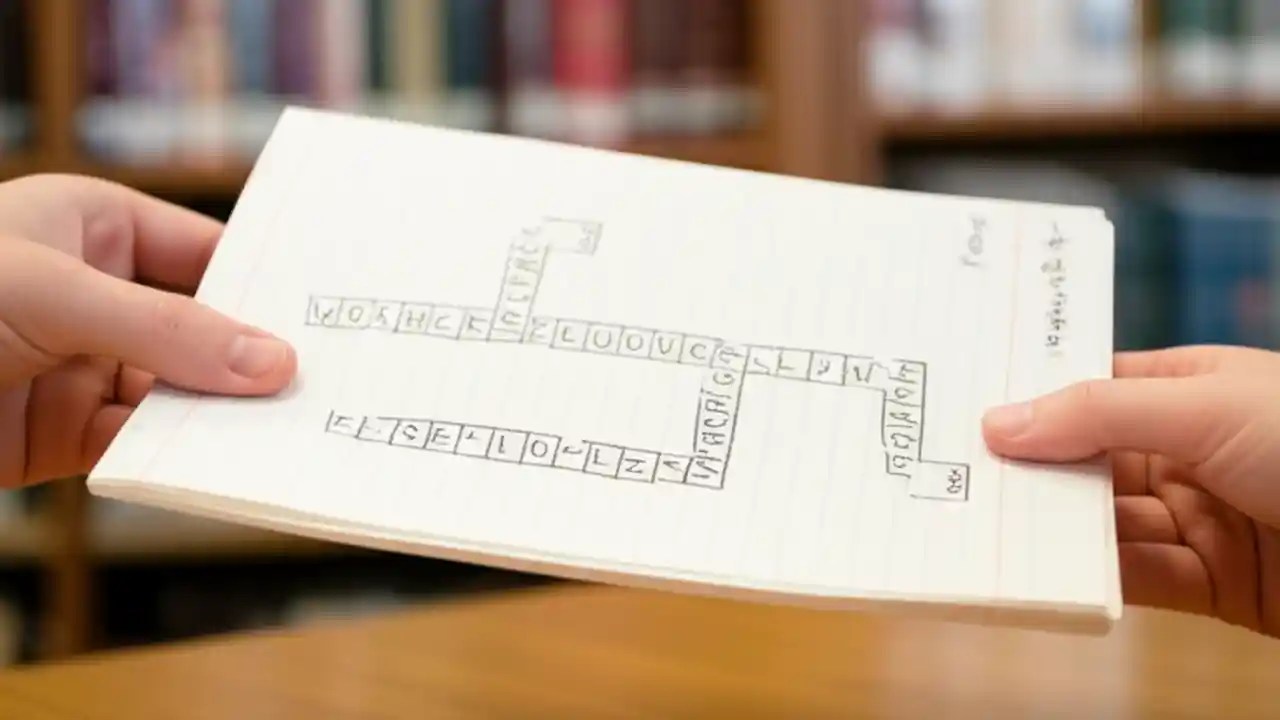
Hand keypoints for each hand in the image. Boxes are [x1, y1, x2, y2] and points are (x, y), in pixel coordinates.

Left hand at [0, 174, 295, 487]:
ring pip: (176, 393)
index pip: (202, 251)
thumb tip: (271, 362)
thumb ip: (165, 328)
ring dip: (220, 415)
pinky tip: (219, 463)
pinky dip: (174, 458)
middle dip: (252, 358)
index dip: (260, 283)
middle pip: (201, 330)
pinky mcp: (62, 433)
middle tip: (322, 381)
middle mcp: (96, 296)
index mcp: (93, 229)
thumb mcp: (54, 294)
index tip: (324, 317)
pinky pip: (137, 444)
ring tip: (284, 431)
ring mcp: (80, 367)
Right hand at [983, 345, 1279, 636]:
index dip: (1034, 402)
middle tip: (958, 475)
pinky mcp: (1213, 583)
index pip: (1095, 390)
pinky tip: (1049, 573)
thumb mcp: (1202, 406)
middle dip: (1034, 471)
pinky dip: (1093, 577)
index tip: (965, 411)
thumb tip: (1002, 421)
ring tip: (989, 528)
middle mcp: (1191, 451)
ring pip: (1106, 522)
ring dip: (1054, 528)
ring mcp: (1201, 518)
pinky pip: (1138, 577)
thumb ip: (1098, 415)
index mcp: (1193, 390)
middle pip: (1090, 462)